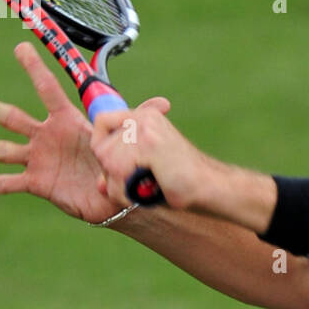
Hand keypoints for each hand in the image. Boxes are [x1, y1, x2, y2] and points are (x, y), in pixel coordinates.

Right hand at [0, 42, 170, 223]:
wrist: (118, 194)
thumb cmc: (121, 160)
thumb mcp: (130, 139)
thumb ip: (140, 119)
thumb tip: (164, 104)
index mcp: (68, 120)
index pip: (48, 90)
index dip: (35, 70)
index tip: (20, 47)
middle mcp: (47, 136)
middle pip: (12, 118)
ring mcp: (39, 159)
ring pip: (3, 150)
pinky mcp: (37, 183)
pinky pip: (6, 184)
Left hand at [91, 104, 211, 212]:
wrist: (210, 187)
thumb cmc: (180, 183)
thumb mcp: (147, 172)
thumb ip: (123, 171)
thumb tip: (99, 185)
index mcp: (145, 117)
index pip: (101, 121)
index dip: (101, 147)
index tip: (113, 168)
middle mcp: (144, 118)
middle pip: (100, 148)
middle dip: (113, 173)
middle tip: (139, 181)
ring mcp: (147, 129)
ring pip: (108, 163)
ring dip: (122, 186)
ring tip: (146, 186)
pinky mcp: (150, 144)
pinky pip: (119, 172)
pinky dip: (129, 190)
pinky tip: (148, 189)